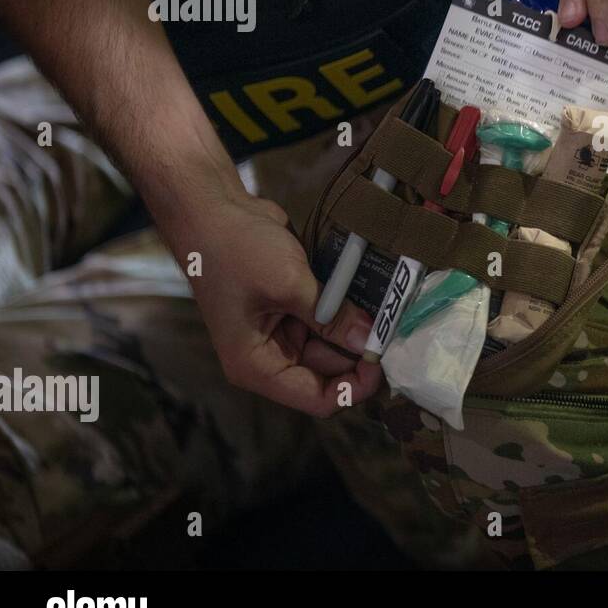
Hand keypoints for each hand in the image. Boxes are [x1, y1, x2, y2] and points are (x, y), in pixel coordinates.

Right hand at [168, 192, 382, 417]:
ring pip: (334, 345)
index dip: (353, 388)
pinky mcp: (295, 306)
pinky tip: (372, 294)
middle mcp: (269, 354)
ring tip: (387, 309)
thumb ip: (332, 318)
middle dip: (359, 355)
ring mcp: (282, 330)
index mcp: (257, 364)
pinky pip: (330, 319)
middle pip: (329, 373)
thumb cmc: (236, 249)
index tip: (381, 360)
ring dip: (357, 330)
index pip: (316, 400)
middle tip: (393, 329)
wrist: (214, 208)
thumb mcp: (288, 284)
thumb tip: (370, 342)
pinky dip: (349, 310)